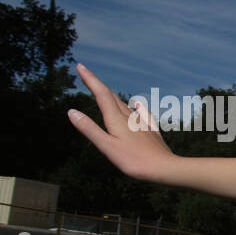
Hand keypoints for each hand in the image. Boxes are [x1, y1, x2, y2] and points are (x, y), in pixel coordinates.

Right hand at [67, 63, 176, 181]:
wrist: (164, 168)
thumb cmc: (134, 161)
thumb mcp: (106, 146)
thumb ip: (89, 129)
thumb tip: (71, 111)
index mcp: (116, 119)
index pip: (101, 93)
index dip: (90, 79)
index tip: (80, 66)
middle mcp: (130, 117)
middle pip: (111, 96)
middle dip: (97, 84)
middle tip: (86, 74)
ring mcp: (141, 123)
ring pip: (124, 105)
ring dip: (112, 96)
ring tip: (103, 91)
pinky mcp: (151, 132)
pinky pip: (142, 114)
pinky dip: (135, 107)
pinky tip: (137, 105)